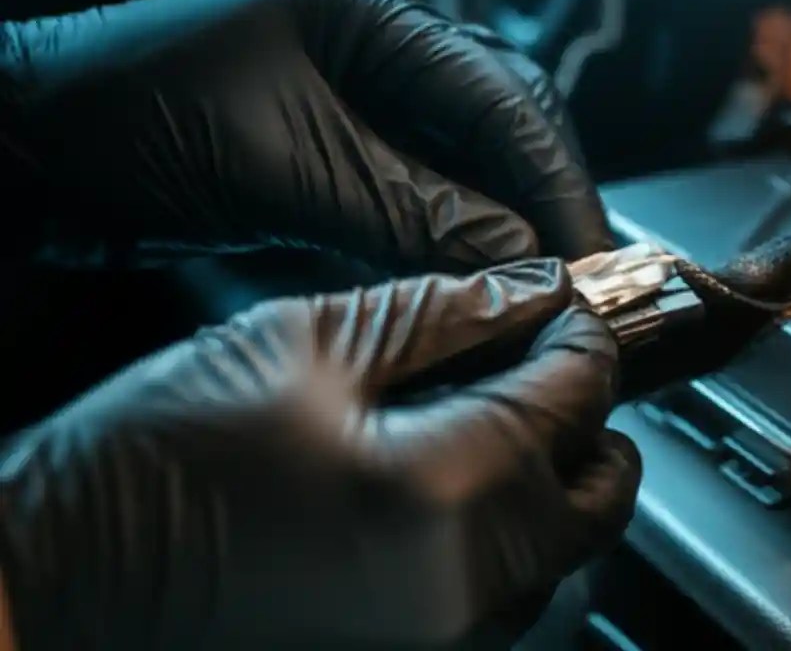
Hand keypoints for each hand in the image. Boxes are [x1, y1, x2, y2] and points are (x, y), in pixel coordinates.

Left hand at [0, 0, 610, 269]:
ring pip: (469, 165)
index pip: (503, 96)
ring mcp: (357, 103)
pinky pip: (424, 196)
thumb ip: (413, 210)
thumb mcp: (287, 166)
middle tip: (579, 276)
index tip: (588, 254)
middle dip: (545, 200)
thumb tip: (517, 257)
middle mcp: (375, 51)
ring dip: (506, 224)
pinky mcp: (336, 159)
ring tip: (539, 285)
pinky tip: (477, 275)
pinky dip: (456, 239)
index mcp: (369, 17)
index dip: (556, 181)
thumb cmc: (125, 121)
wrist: (31, 156)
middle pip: (502, 123)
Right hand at [0, 258, 638, 648]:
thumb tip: (534, 289)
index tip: (561, 308)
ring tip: (481, 418)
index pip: (579, 395)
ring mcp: (449, 641)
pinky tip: (446, 484)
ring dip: (550, 476)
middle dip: (583, 415)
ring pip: (565, 548)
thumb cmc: (155, 465)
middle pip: (603, 491)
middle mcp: (467, 589)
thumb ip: (442, 313)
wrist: (74, 579)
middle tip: (531, 362)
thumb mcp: (303, 345)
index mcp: (442, 494)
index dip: (581, 335)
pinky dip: (511, 532)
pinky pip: (513, 593)